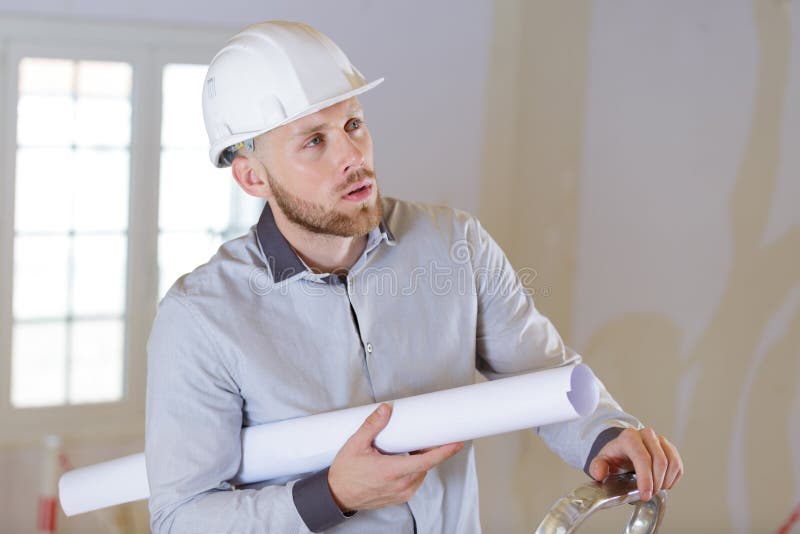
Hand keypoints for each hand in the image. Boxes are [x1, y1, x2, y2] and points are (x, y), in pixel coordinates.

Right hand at [327, 403, 463, 511]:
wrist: (336, 495)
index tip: (457, 443)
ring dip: (421, 460)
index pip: (426, 461)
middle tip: (427, 436)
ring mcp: (401, 493)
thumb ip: (372, 426)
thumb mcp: (355, 445)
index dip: (444, 451)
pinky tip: (404, 461)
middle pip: (426, 465)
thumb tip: (385, 409)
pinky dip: (414, 470)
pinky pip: (414, 481)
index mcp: (392, 471)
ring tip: (410, 448)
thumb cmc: (345, 473)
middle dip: (430, 450)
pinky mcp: (399, 497)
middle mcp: (400, 485)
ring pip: (421, 473)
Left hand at [588, 427, 683, 500]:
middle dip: (656, 483)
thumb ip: (597, 467)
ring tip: (654, 489)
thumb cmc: (614, 457)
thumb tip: (600, 474)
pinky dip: (672, 479)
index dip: (646, 479)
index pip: (642, 458)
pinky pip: (678, 465)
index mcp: (629, 437)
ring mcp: (660, 440)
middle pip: (660, 462)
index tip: (645, 495)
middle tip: (648, 495)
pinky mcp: (670, 448)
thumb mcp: (601, 462)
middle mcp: (646, 435)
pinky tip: (661, 483)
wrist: (623, 451)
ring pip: (672, 463)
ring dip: (665, 482)